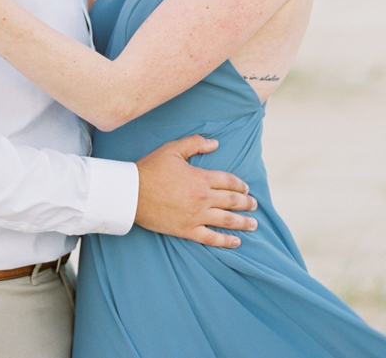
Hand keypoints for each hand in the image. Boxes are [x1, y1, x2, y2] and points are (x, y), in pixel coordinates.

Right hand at [134, 135, 257, 247]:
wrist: (131, 193)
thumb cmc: (149, 169)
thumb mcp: (171, 150)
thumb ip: (194, 144)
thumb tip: (215, 143)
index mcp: (201, 178)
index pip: (229, 182)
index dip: (240, 185)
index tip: (246, 189)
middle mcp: (203, 198)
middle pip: (232, 201)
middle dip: (247, 203)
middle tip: (254, 205)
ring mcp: (196, 216)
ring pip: (227, 221)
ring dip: (244, 222)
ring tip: (253, 224)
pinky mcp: (187, 230)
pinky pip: (211, 238)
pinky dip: (226, 241)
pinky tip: (237, 242)